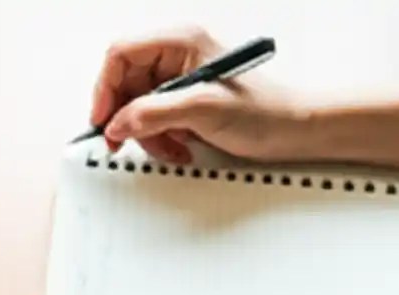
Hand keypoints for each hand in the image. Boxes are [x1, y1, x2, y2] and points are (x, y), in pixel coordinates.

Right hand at [91, 26, 308, 162]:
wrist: (295, 131)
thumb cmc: (266, 110)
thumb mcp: (203, 109)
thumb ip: (154, 113)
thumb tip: (117, 123)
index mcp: (181, 42)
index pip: (121, 55)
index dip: (105, 89)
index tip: (103, 119)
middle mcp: (177, 55)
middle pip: (124, 84)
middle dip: (126, 117)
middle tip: (123, 142)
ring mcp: (179, 79)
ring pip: (136, 107)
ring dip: (146, 134)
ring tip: (169, 148)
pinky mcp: (183, 101)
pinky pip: (152, 120)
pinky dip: (159, 139)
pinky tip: (178, 148)